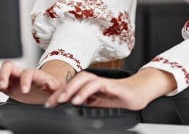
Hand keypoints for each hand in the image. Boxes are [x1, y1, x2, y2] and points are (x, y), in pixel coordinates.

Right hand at [0, 60, 61, 104]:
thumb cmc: (53, 89)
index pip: (27, 72)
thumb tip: (51, 83)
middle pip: (8, 66)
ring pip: (0, 74)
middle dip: (3, 75)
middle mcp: (22, 74)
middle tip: (2, 86)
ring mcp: (14, 79)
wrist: (48, 92)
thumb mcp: (57, 88)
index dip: (24, 80)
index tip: (25, 91)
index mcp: (34, 74)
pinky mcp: (8, 86)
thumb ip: (55, 86)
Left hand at [45, 68, 175, 110]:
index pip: (71, 86)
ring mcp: (104, 82)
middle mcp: (95, 81)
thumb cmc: (118, 96)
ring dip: (72, 88)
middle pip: (75, 79)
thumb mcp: (98, 103)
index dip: (58, 93)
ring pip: (85, 79)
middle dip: (62, 90)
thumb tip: (69, 108)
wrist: (139, 94)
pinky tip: (81, 100)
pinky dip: (87, 91)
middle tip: (51, 102)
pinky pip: (98, 85)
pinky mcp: (113, 86)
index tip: (48, 104)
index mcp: (90, 85)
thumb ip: (86, 102)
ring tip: (64, 100)